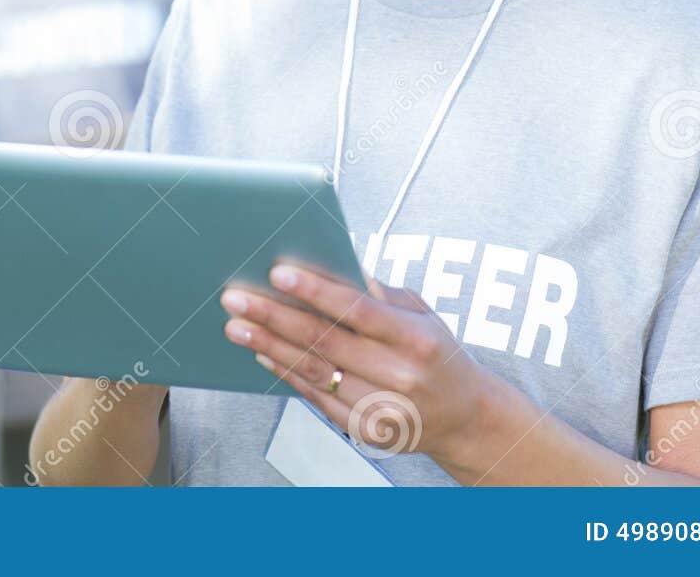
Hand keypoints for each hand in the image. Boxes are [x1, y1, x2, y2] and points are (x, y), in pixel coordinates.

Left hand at [221, 263, 501, 466]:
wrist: (463, 416)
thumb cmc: (437, 353)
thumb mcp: (423, 314)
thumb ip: (381, 294)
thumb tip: (335, 268)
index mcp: (416, 338)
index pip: (358, 310)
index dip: (316, 291)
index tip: (278, 273)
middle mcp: (399, 376)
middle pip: (326, 342)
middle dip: (274, 317)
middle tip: (236, 298)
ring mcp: (382, 408)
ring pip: (314, 372)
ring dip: (269, 347)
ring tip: (237, 325)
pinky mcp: (366, 431)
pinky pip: (317, 398)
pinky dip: (287, 374)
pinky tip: (264, 354)